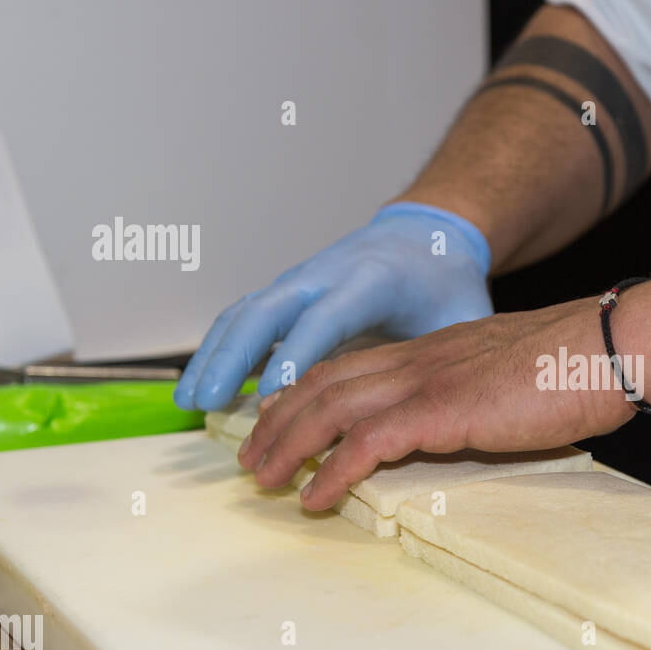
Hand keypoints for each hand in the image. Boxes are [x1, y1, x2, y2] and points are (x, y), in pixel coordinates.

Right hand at [174, 202, 493, 410]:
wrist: (425, 237)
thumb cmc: (446, 283)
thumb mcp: (461, 317)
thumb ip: (451, 359)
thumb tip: (451, 412)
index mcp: (372, 280)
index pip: (327, 318)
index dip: (296, 355)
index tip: (270, 397)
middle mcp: (326, 274)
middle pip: (268, 310)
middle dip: (234, 357)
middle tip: (208, 404)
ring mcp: (300, 280)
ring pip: (246, 312)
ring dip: (214, 356)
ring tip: (190, 403)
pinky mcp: (287, 291)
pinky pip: (244, 317)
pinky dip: (219, 349)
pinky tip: (202, 387)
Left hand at [237, 298, 640, 509]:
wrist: (608, 346)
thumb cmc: (579, 366)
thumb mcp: (515, 379)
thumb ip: (481, 399)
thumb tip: (474, 428)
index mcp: (437, 351)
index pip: (354, 365)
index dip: (309, 389)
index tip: (282, 413)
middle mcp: (421, 359)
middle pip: (326, 382)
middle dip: (280, 418)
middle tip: (252, 452)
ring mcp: (427, 380)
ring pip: (332, 407)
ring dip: (289, 444)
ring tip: (262, 477)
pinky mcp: (441, 409)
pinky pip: (368, 441)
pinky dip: (332, 471)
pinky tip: (313, 496)